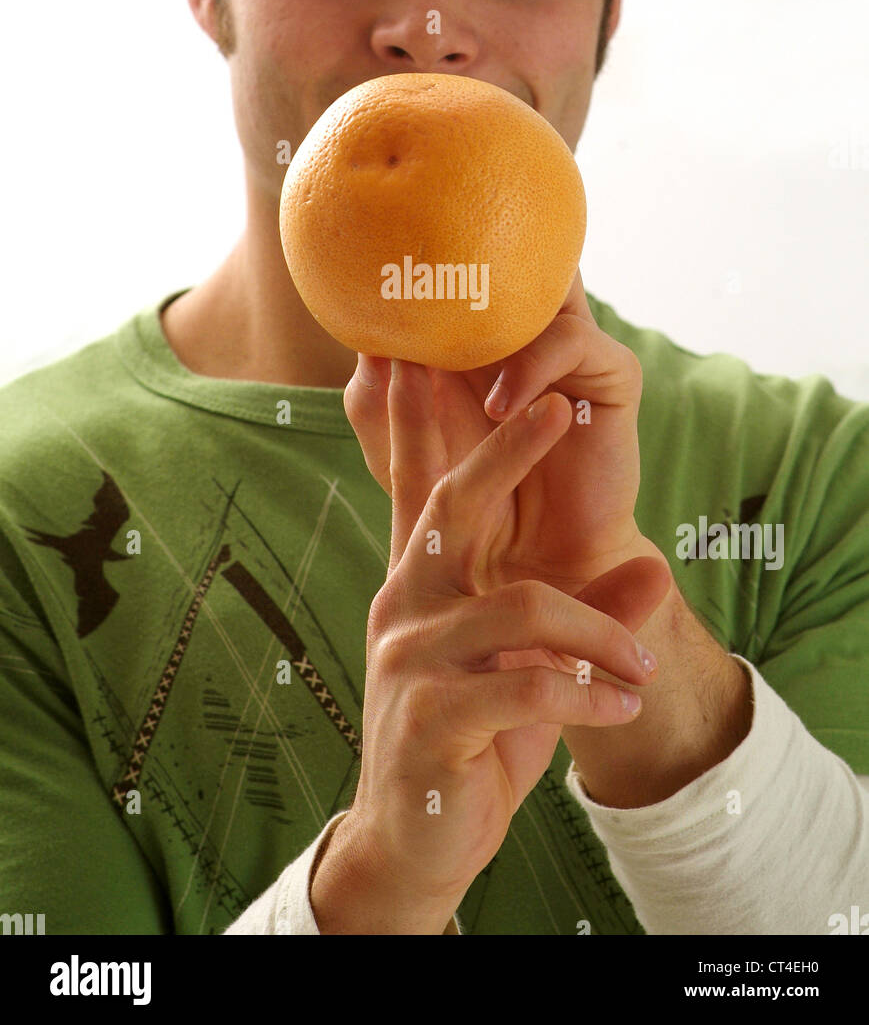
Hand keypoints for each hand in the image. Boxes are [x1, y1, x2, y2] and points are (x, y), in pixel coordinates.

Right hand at [328, 363, 665, 925]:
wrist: (419, 836)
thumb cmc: (476, 737)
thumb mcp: (539, 666)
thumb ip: (589, 611)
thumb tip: (653, 561)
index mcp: (421, 581)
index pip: (426, 486)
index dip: (431, 421)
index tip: (435, 355)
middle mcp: (404, 604)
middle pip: (455, 505)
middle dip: (509, 450)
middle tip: (557, 406)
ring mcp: (409, 658)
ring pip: (522, 606)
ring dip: (599, 633)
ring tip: (640, 666)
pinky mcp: (427, 718)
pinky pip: (525, 684)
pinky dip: (585, 693)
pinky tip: (617, 704)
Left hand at [345, 264, 672, 597]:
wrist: (535, 568)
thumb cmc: (467, 508)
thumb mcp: (403, 457)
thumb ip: (376, 403)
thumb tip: (364, 342)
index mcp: (476, 336)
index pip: (457, 268)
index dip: (422, 258)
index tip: (377, 262)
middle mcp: (527, 329)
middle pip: (506, 257)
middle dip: (460, 259)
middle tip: (417, 269)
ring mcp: (569, 346)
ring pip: (539, 285)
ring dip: (488, 316)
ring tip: (449, 362)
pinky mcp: (610, 372)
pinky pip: (571, 340)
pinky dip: (528, 368)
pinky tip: (501, 406)